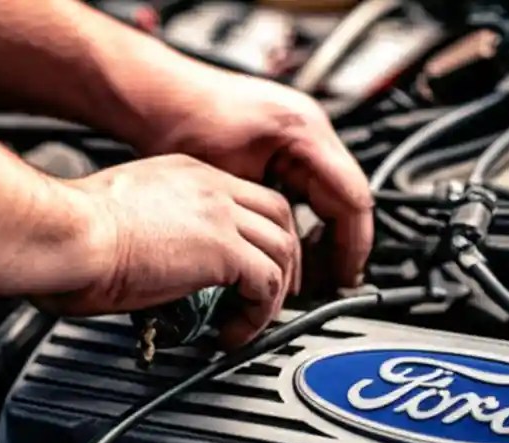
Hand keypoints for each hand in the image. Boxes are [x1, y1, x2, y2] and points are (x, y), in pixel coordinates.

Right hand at [41, 154, 299, 347]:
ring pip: (282, 251)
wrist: (66, 232)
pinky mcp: (223, 250)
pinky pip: (266, 285)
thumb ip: (148, 235)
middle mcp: (210, 188)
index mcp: (185, 175)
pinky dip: (258, 317)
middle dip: (283, 260)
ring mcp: (220, 216)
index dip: (256, 235)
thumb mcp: (119, 219)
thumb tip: (147, 271)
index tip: (248, 267)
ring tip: (249, 321)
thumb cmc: (70, 232)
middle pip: (280, 217)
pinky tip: (231, 334)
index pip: (246, 198)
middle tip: (268, 295)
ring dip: (273, 293)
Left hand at [137, 69, 373, 290]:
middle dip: (341, 244)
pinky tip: (291, 243)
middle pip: (347, 199)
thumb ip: (264, 216)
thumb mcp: (227, 180)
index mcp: (304, 133)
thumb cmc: (181, 121)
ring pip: (331, 195)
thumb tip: (282, 260)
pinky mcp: (283, 140)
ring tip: (313, 272)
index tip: (346, 277)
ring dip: (324, 233)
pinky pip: (310, 185)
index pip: (351, 199)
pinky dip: (306, 216)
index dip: (351, 246)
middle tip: (334, 281)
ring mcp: (300, 131)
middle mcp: (310, 127)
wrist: (157, 94)